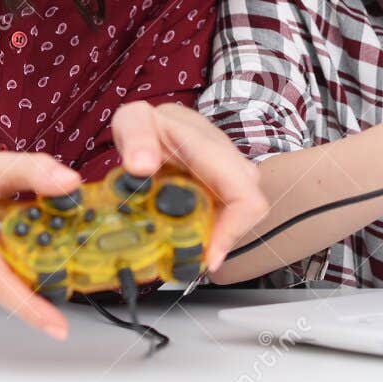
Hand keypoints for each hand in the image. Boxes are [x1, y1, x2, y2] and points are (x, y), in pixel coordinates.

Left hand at [110, 101, 268, 270]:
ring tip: (189, 251)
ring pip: (242, 214)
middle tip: (194, 259)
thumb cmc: (145, 124)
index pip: (242, 192)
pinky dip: (214, 232)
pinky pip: (230, 214)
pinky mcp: (225, 186)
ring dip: (221, 237)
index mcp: (208, 145)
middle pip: (250, 208)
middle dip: (226, 238)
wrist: (155, 123)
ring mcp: (230, 174)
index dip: (232, 230)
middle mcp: (229, 161)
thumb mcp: (132, 122)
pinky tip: (190, 239)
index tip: (209, 257)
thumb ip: (135, 138)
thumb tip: (142, 166)